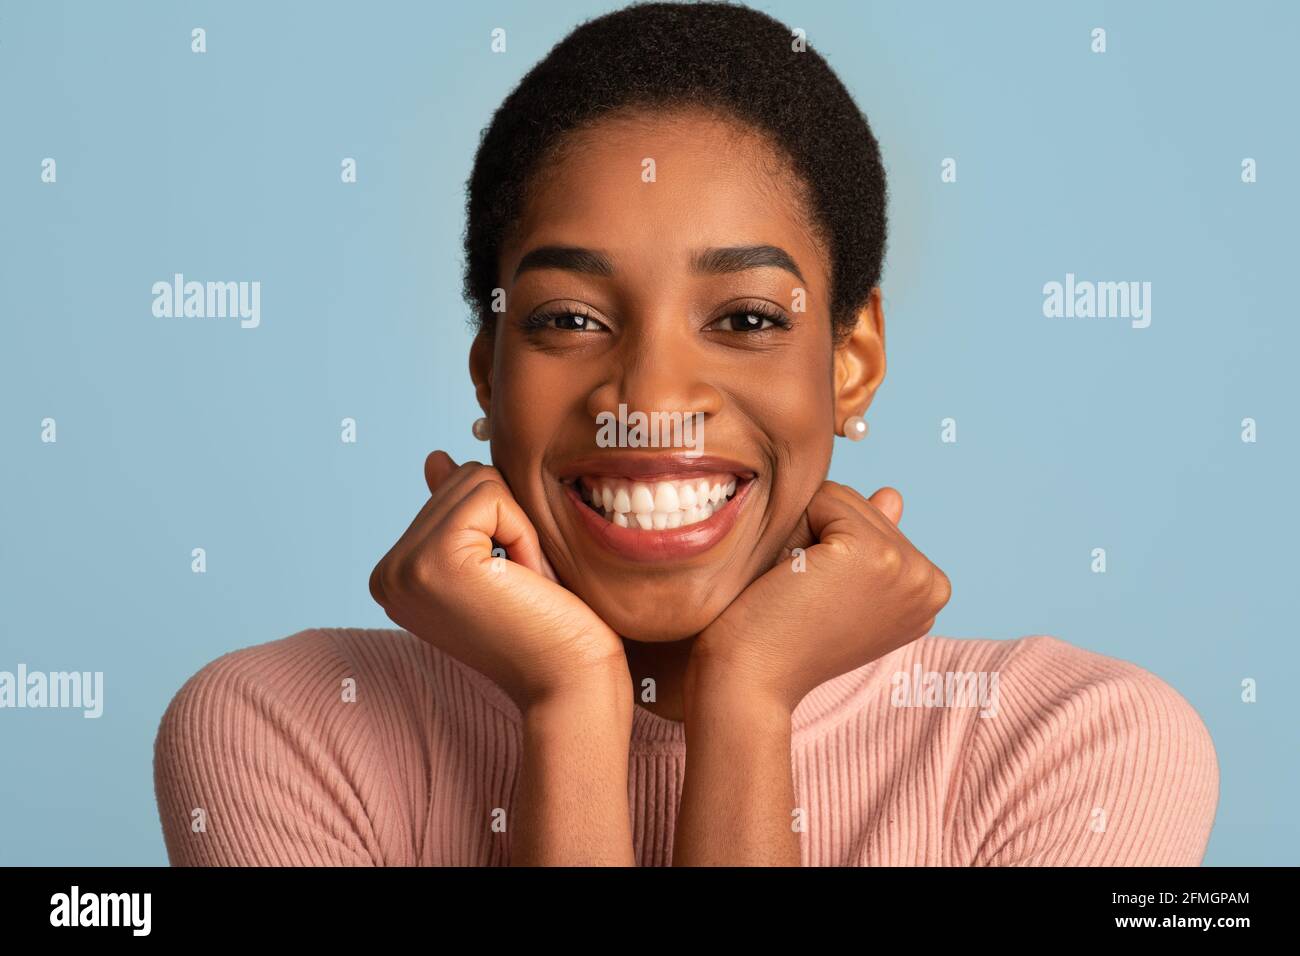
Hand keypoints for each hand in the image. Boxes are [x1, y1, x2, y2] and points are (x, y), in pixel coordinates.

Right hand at [369, 451, 629, 710]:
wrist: (570, 680)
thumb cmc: (546, 624)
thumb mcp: (494, 558)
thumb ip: (457, 511)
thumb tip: (435, 458)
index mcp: (393, 575)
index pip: (450, 492)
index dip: (497, 528)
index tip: (503, 587)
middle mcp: (387, 574)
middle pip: (461, 479)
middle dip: (507, 523)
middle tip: (517, 586)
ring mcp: (404, 568)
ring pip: (476, 480)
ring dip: (517, 529)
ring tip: (518, 585)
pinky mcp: (436, 559)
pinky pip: (491, 495)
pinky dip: (523, 534)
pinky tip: (522, 582)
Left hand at [688, 481, 950, 712]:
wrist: (749, 680)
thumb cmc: (782, 636)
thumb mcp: (838, 588)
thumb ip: (873, 540)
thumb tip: (892, 495)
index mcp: (930, 592)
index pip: (879, 523)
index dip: (832, 550)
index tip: (822, 601)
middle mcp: (930, 583)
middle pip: (863, 506)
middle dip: (819, 537)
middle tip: (803, 595)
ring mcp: (907, 568)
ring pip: (843, 499)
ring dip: (803, 533)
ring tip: (798, 588)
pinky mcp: (872, 554)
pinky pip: (825, 498)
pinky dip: (792, 530)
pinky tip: (790, 577)